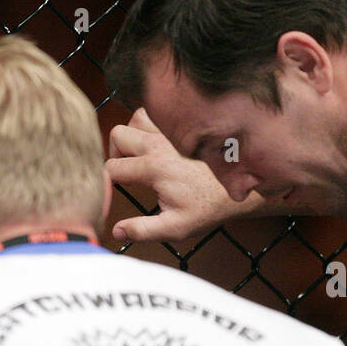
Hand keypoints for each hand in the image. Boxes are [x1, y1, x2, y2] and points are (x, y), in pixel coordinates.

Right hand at [107, 108, 260, 243]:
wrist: (240, 185)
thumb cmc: (208, 208)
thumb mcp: (174, 228)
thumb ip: (143, 230)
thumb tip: (117, 232)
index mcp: (155, 168)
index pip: (112, 167)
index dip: (106, 181)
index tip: (113, 191)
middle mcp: (160, 144)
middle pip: (118, 134)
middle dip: (115, 152)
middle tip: (126, 170)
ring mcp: (172, 131)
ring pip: (135, 118)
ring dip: (132, 135)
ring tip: (139, 155)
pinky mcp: (182, 125)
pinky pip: (156, 114)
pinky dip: (149, 125)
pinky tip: (155, 144)